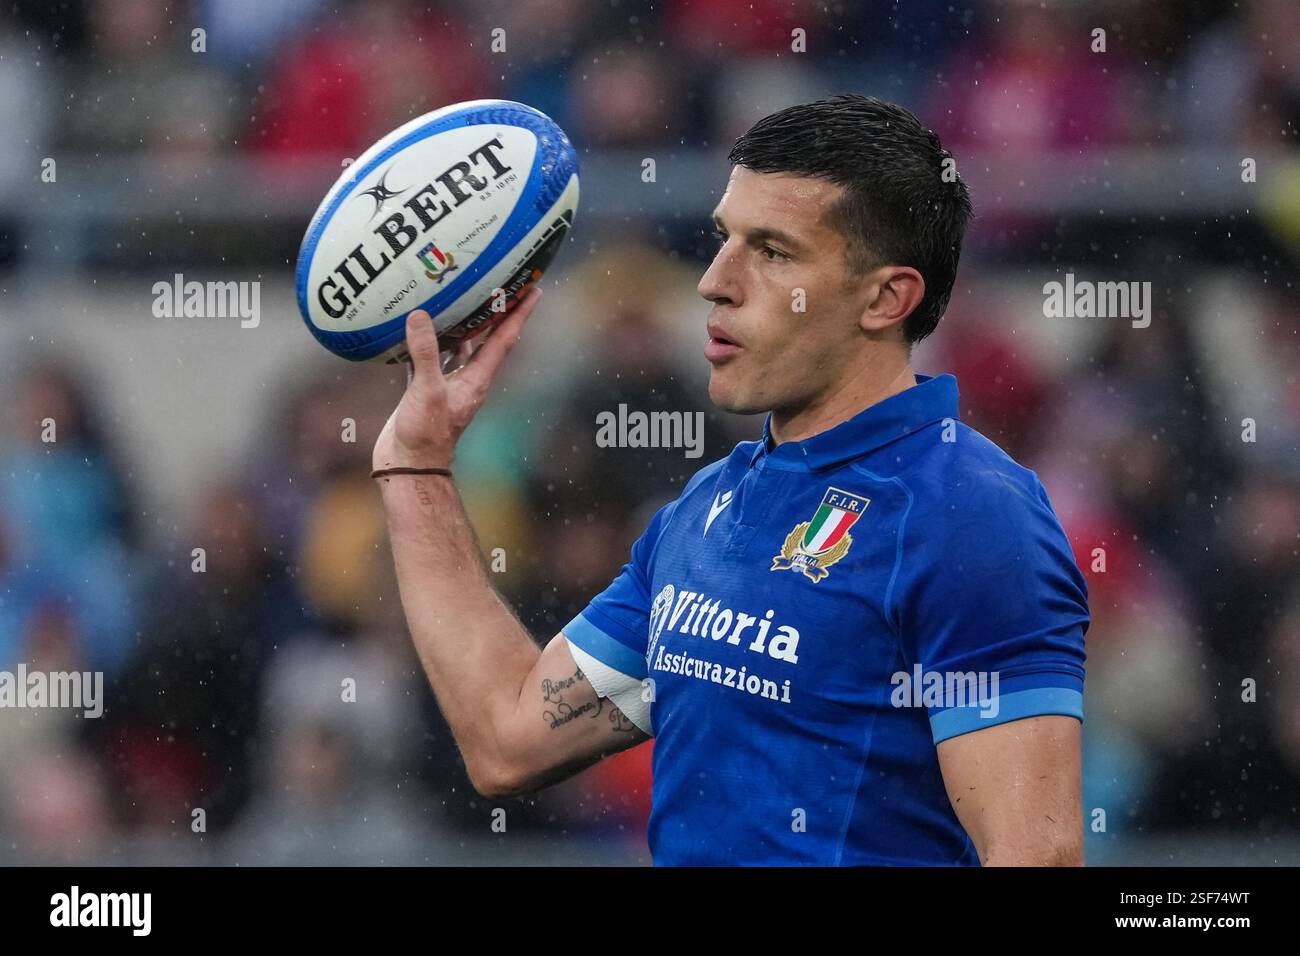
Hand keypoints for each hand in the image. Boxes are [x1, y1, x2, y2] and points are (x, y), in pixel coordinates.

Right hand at [372, 287, 541, 472]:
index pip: (504, 340)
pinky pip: (431, 358)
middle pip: (487, 339)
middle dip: (496, 312)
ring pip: (460, 347)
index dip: (519, 314)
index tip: (533, 289)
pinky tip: (417, 327)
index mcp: (478, 380)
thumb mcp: (427, 391)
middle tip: (502, 282)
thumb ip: (425, 353)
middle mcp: (468, 380)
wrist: (409, 466)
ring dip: (462, 324)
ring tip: (462, 296)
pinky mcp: (427, 390)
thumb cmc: (425, 436)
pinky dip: (427, 341)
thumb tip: (420, 316)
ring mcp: (448, 385)